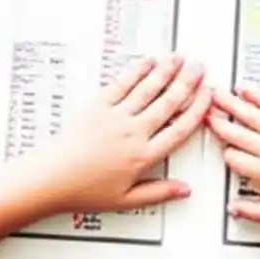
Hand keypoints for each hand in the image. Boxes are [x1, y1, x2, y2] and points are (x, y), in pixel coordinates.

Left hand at [16, 55, 212, 214]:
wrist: (51, 177)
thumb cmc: (83, 190)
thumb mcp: (126, 200)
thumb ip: (158, 192)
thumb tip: (184, 190)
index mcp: (143, 156)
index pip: (179, 129)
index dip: (197, 110)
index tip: (208, 97)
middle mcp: (133, 132)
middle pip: (168, 102)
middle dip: (187, 83)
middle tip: (199, 68)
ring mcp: (115, 117)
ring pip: (147, 89)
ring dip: (166, 71)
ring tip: (178, 58)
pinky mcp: (97, 106)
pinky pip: (121, 84)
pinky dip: (136, 71)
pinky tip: (147, 62)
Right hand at [208, 88, 259, 225]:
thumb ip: (256, 213)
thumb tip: (235, 209)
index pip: (234, 159)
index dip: (226, 154)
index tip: (221, 148)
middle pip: (237, 134)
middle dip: (219, 122)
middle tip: (205, 111)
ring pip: (252, 116)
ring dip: (231, 104)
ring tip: (217, 94)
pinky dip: (259, 96)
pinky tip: (247, 90)